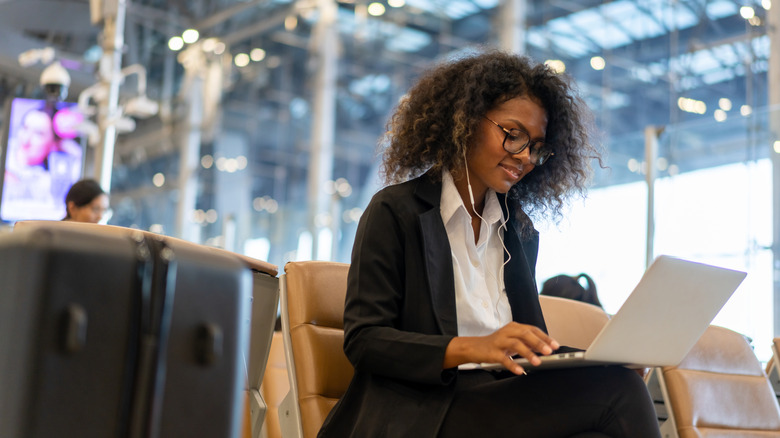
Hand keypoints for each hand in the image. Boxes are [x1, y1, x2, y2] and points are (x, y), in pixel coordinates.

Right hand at [443, 322, 559, 374]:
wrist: (475, 347)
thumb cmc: (497, 344)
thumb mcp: (513, 340)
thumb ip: (527, 342)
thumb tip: (545, 348)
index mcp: (514, 327)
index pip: (532, 330)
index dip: (544, 337)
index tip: (555, 345)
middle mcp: (507, 332)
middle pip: (525, 334)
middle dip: (539, 343)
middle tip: (549, 352)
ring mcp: (499, 341)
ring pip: (516, 344)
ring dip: (528, 353)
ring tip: (537, 362)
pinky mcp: (492, 352)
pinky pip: (504, 358)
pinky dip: (513, 365)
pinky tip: (520, 370)